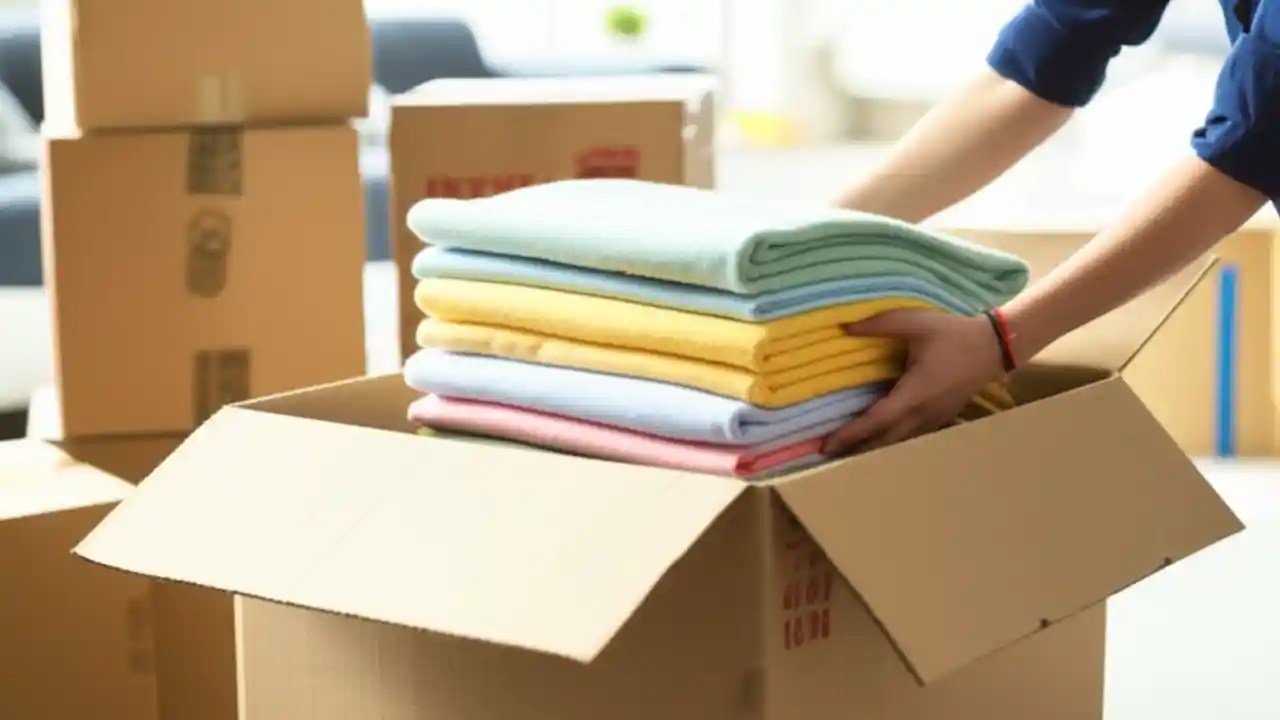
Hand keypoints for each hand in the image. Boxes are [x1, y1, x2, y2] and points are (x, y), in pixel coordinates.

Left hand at [821, 309, 1005, 455]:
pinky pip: (911, 437)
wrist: (994, 347)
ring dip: (872, 449)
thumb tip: (844, 328)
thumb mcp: (914, 322)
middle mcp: (923, 413)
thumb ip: (878, 325)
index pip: (877, 420)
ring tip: (847, 453)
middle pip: (885, 441)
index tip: (827, 445)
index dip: (851, 434)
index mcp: (915, 392)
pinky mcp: (941, 417)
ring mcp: (934, 419)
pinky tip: (878, 440)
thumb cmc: (952, 334)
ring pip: (899, 443)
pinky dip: (890, 442)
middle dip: (856, 449)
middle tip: (827, 455)